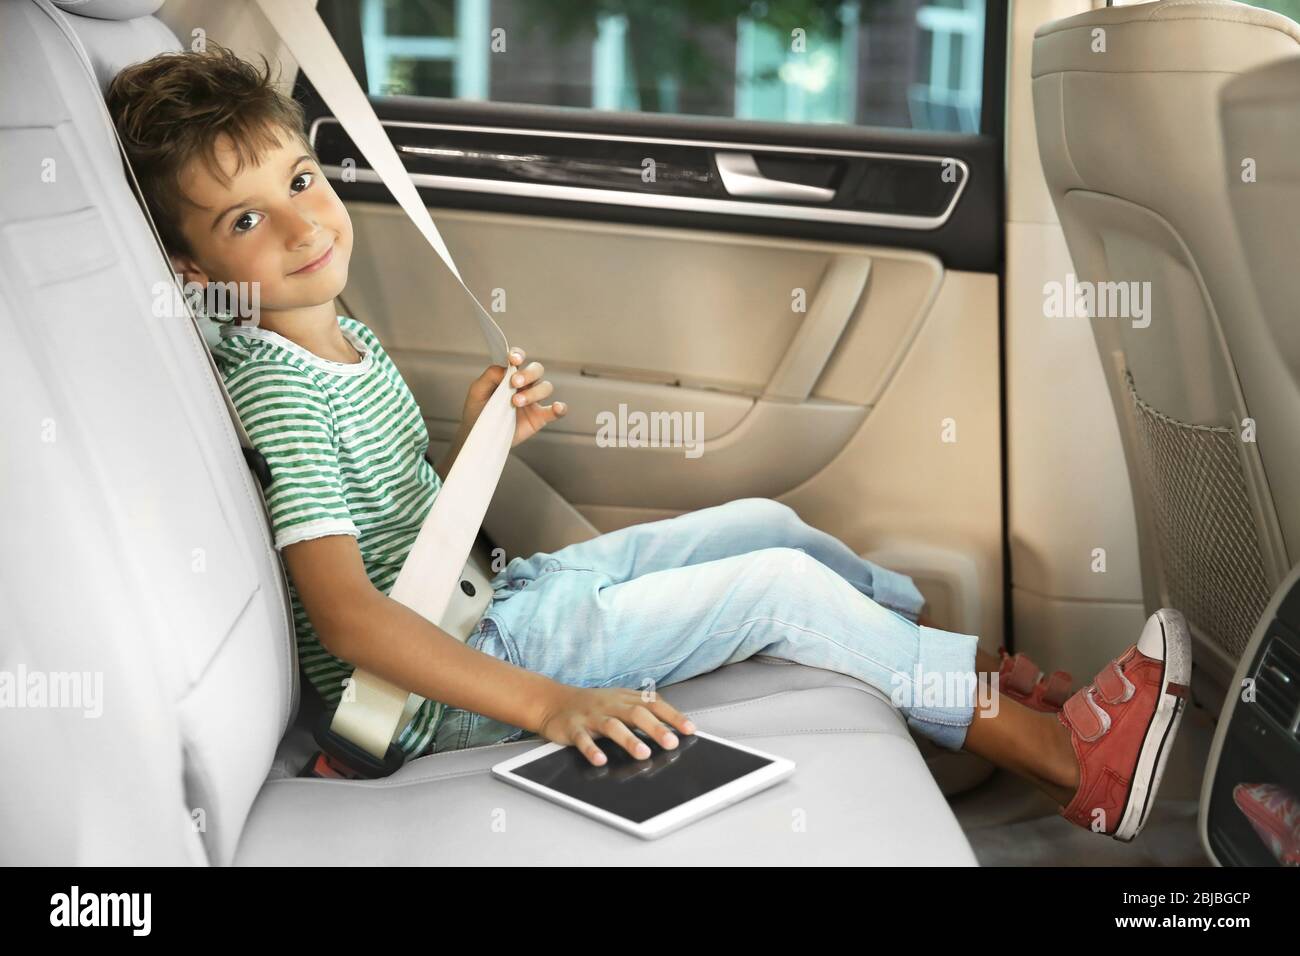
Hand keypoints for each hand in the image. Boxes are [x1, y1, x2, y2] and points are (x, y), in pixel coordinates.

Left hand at [462, 347, 566, 447]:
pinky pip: (556, 411)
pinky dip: (560, 408)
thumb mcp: (478, 391)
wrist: (480, 436)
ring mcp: (534, 400)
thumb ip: (490, 376)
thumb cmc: (478, 411)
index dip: (518, 355)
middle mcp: (525, 384)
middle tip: (515, 383)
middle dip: (528, 374)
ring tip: (516, 402)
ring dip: (534, 393)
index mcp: (509, 374)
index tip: (513, 359)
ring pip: (546, 387)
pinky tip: (556, 407)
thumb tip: (506, 368)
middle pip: (537, 370)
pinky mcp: (539, 417)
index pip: (518, 358)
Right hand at [535, 685, 696, 766]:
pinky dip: (591, 750)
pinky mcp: (573, 729)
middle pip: (635, 714)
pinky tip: (600, 760)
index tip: (689, 729)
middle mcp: (610, 705)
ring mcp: (591, 716)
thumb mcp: (619, 702)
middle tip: (671, 742)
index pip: (653, 704)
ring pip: (612, 726)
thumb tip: (674, 730)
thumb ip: (643, 713)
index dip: (672, 715)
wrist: (553, 702)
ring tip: (643, 753)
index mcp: (624, 699)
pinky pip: (582, 740)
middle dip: (655, 728)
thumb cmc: (593, 705)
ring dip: (628, 740)